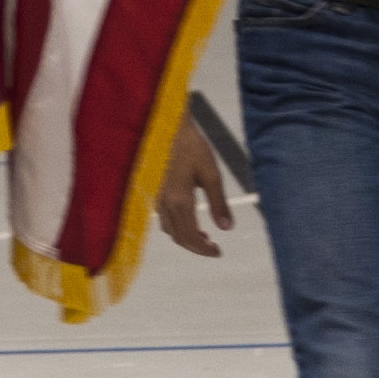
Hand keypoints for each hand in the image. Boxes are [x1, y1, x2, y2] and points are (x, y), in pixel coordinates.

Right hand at [154, 120, 235, 257]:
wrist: (164, 125)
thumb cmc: (190, 145)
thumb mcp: (210, 172)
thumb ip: (218, 202)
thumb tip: (227, 228)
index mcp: (179, 200)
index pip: (190, 237)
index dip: (204, 249)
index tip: (217, 252)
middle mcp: (164, 204)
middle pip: (178, 237)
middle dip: (196, 246)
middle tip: (213, 246)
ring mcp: (155, 198)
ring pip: (169, 228)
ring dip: (185, 236)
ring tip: (203, 233)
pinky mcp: (151, 191)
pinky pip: (163, 217)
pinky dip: (176, 224)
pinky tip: (187, 216)